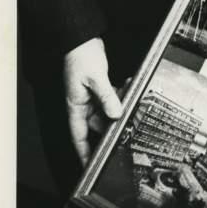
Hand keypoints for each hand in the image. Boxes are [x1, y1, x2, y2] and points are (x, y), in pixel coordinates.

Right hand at [64, 37, 122, 166]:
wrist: (82, 39)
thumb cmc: (80, 57)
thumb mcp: (95, 78)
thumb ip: (107, 96)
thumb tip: (116, 114)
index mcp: (76, 107)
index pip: (79, 137)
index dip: (84, 154)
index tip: (90, 168)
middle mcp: (83, 105)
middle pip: (99, 125)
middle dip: (113, 126)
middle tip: (128, 127)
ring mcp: (92, 97)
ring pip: (108, 111)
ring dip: (120, 106)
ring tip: (129, 97)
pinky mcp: (100, 88)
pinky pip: (112, 98)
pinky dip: (121, 94)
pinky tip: (128, 85)